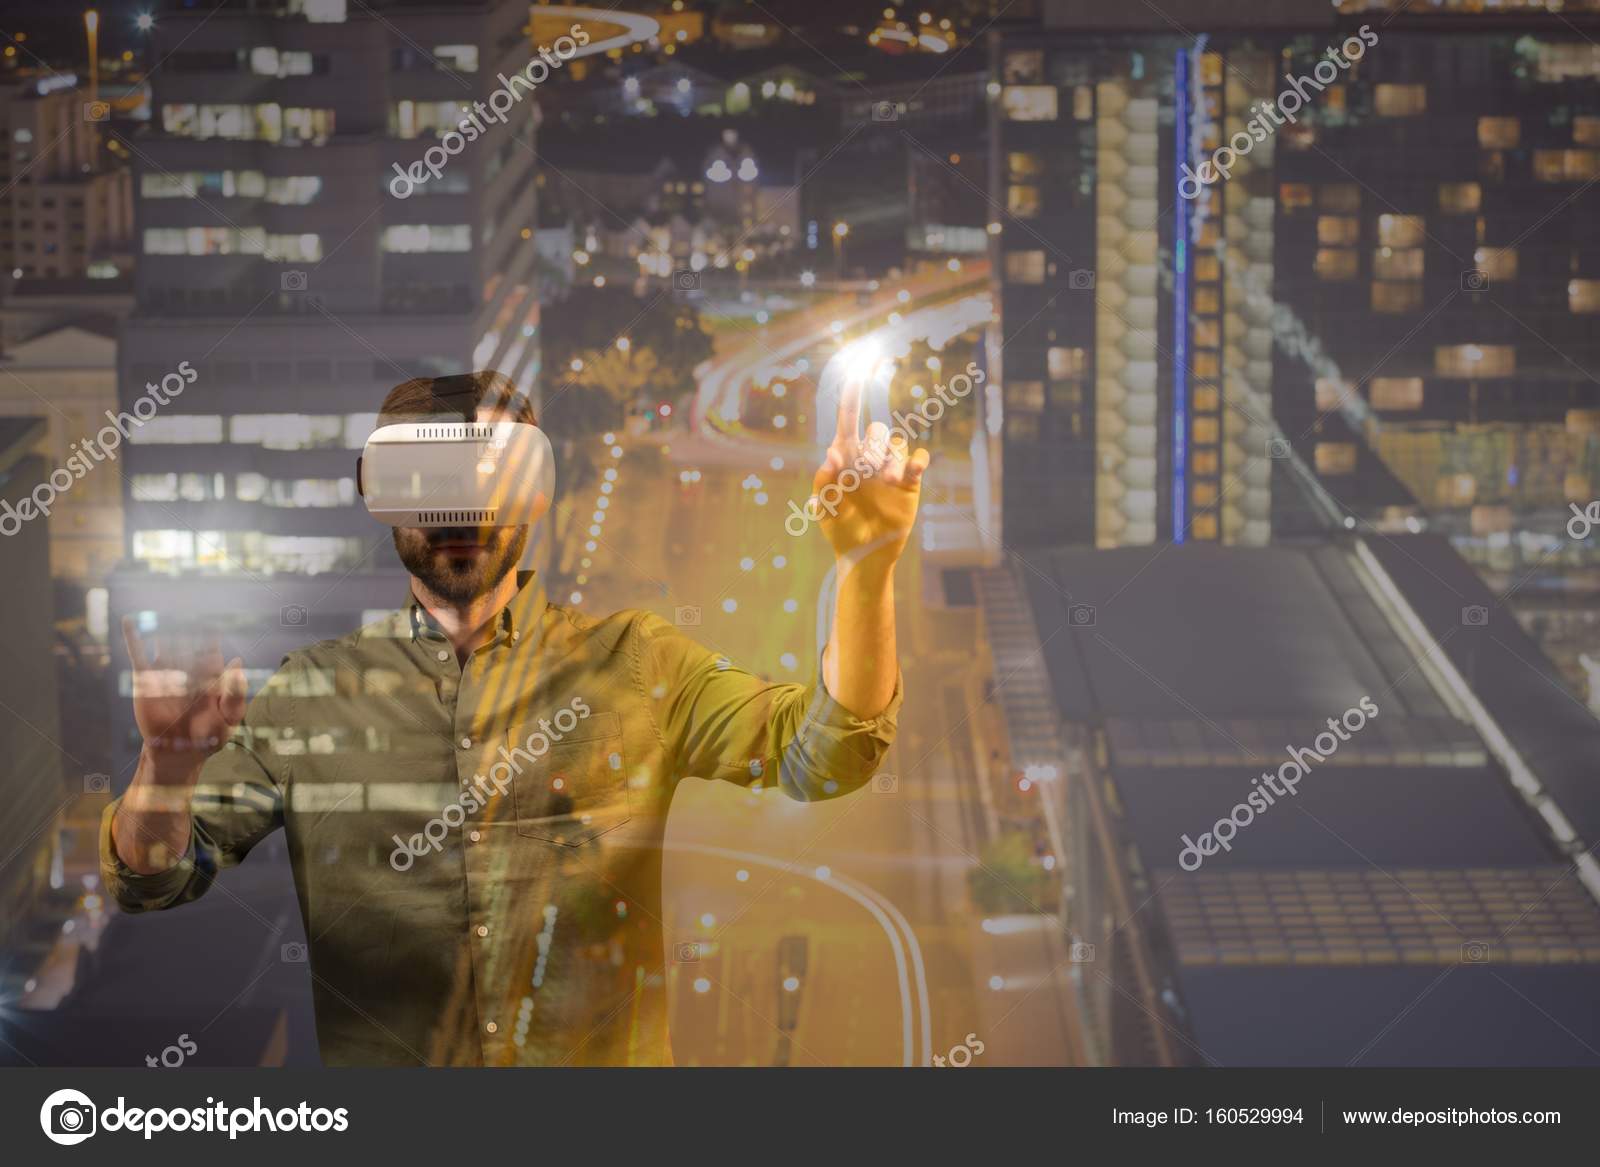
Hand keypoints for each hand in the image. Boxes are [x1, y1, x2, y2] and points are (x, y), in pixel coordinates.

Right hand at [123, 617, 245, 769]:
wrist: (180, 752)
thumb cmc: (211, 735)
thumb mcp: (229, 716)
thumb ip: (235, 693)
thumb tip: (239, 662)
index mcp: (210, 674)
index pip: (210, 649)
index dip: (209, 634)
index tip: (211, 617)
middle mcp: (188, 668)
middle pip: (187, 641)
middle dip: (187, 624)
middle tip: (187, 601)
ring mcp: (166, 672)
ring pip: (165, 643)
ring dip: (165, 625)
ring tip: (165, 604)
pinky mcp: (146, 680)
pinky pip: (138, 655)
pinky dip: (133, 638)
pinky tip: (129, 620)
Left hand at [810, 361, 929, 570]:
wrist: (863, 556)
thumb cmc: (839, 531)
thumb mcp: (824, 510)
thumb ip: (822, 482)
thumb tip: (830, 454)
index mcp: (845, 458)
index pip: (848, 421)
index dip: (852, 396)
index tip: (858, 372)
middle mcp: (869, 458)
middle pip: (876, 429)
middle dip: (870, 446)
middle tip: (863, 474)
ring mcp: (890, 469)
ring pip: (895, 441)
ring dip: (887, 458)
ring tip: (884, 482)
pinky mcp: (908, 482)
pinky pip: (917, 459)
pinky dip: (915, 459)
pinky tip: (905, 472)